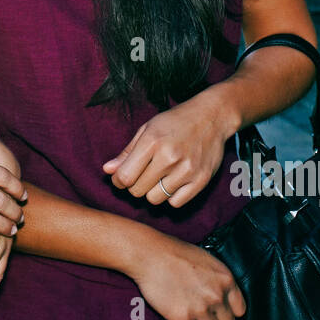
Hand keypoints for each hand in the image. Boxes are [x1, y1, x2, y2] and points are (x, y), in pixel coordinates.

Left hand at [102, 92, 238, 206]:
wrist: (211, 117)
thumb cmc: (175, 121)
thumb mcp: (147, 129)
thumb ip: (127, 152)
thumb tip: (107, 171)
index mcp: (152, 141)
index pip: (125, 176)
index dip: (118, 180)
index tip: (121, 178)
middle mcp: (169, 157)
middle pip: (137, 190)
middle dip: (134, 185)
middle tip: (141, 175)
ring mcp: (187, 170)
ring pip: (155, 200)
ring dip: (151, 192)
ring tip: (157, 178)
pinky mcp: (201, 180)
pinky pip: (175, 203)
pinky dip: (170, 197)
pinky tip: (172, 182)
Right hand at [126, 229, 246, 319]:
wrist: (149, 254)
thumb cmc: (175, 252)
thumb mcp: (207, 259)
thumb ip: (219, 279)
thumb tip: (224, 296)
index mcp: (226, 279)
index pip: (240, 310)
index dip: (230, 312)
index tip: (221, 312)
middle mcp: (217, 296)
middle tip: (207, 318)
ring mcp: (200, 309)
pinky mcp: (182, 319)